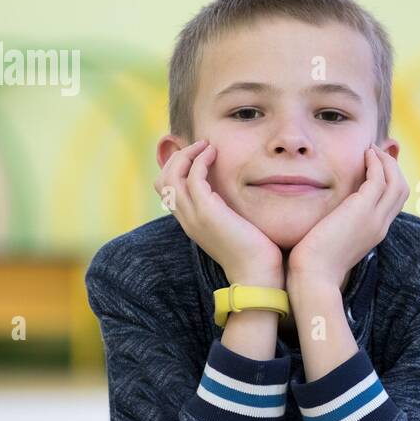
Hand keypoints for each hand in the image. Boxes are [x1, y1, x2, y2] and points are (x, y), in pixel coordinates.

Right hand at [154, 139, 284, 286]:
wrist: (257, 274)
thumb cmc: (253, 251)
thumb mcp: (232, 226)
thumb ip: (225, 210)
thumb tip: (232, 194)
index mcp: (190, 221)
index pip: (166, 189)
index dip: (175, 167)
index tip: (197, 155)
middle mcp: (186, 218)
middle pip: (162, 179)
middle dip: (177, 157)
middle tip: (200, 147)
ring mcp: (193, 216)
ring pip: (171, 175)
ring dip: (187, 154)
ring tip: (206, 146)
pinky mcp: (207, 212)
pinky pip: (193, 177)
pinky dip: (200, 160)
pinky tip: (214, 153)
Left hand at [287, 144, 408, 290]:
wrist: (313, 277)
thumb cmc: (315, 264)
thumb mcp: (333, 242)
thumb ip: (338, 226)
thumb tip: (329, 219)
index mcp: (375, 232)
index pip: (394, 201)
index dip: (390, 180)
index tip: (375, 166)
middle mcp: (381, 225)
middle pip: (402, 189)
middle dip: (393, 167)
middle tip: (375, 153)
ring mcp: (375, 218)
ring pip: (396, 181)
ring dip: (386, 161)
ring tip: (370, 149)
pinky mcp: (363, 210)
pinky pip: (379, 178)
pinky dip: (376, 162)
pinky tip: (364, 154)